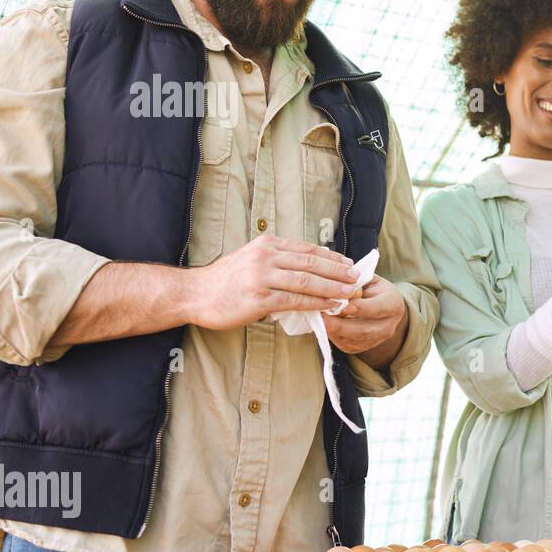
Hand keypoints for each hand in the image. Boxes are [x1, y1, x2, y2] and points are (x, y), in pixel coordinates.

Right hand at [187, 235, 361, 329]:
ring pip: (307, 281)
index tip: (348, 263)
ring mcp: (262, 277)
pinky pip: (295, 300)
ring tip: (350, 292)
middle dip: (337, 271)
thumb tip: (307, 270)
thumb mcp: (251, 259)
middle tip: (356, 278)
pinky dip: (316, 303)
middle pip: (311, 263)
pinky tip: (329, 306)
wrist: (194, 294)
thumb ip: (277, 262)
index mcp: (267, 245)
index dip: (331, 257)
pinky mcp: (259, 298)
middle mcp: (266, 257)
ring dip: (332, 287)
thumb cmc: (224, 281)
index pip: (307, 249)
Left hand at [322, 274, 407, 356]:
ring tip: (319, 319)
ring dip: (333, 330)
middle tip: (323, 317)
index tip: (345, 306)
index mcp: (393, 304)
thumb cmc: (372, 290)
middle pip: (363, 329)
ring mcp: (375, 340)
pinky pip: (343, 343)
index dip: (361, 308)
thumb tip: (338, 284)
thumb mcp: (369, 280)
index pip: (378, 308)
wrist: (380, 311)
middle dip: (341, 324)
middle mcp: (388, 326)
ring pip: (351, 338)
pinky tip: (324, 324)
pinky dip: (332, 334)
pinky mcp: (359, 348)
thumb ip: (356, 282)